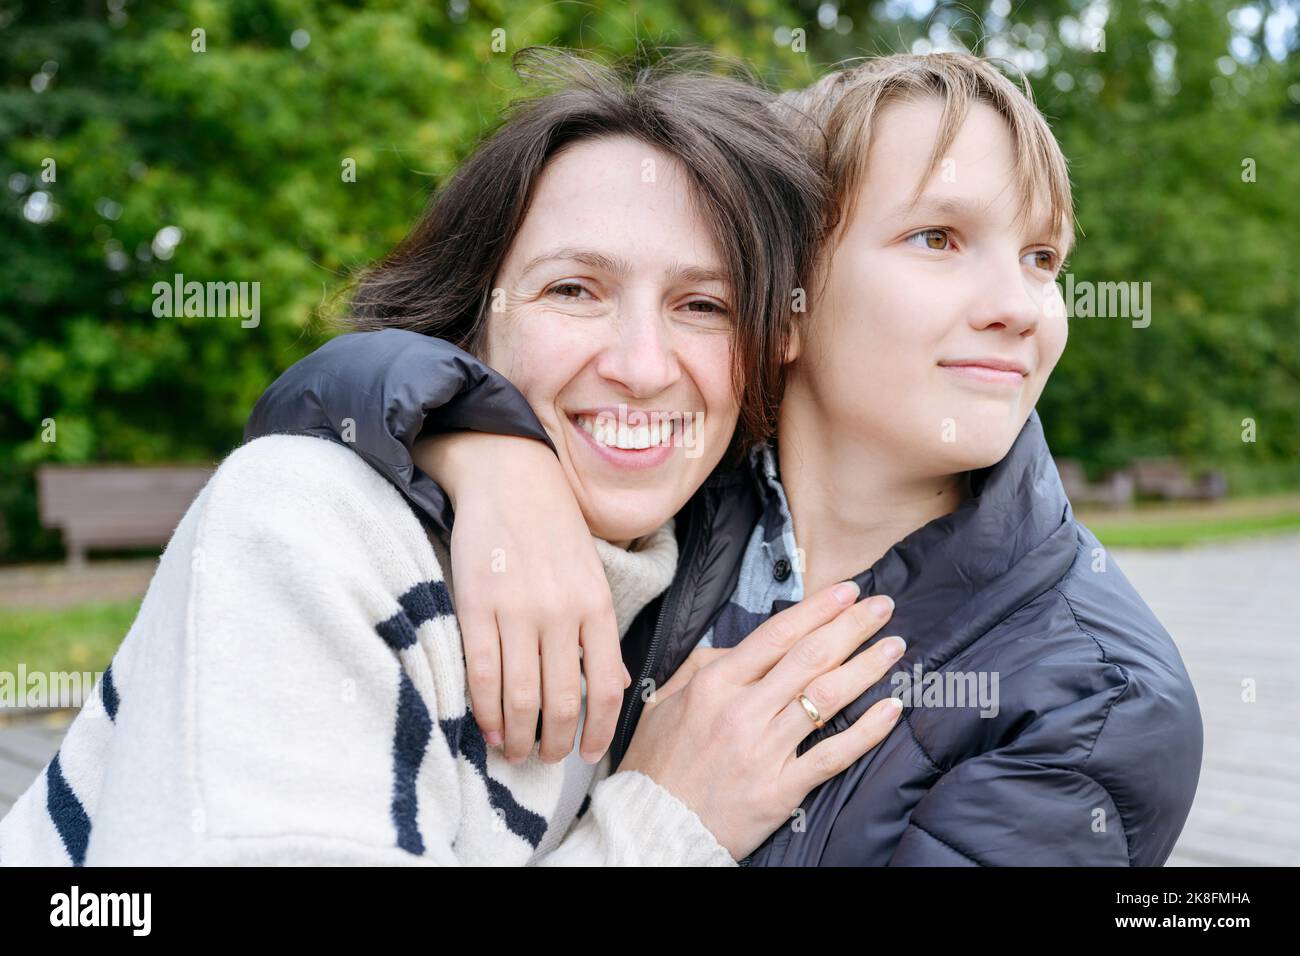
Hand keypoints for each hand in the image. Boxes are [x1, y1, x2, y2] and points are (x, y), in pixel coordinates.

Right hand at [413, 431, 627, 764]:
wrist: (509, 476)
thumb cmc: (554, 529)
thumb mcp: (593, 574)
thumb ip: (601, 632)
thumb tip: (616, 687)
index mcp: (597, 606)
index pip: (608, 688)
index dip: (598, 732)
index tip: (586, 755)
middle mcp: (562, 613)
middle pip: (563, 702)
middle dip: (555, 744)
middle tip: (546, 760)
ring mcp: (518, 610)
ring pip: (521, 697)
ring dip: (519, 737)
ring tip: (515, 753)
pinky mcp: (476, 605)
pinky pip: (481, 674)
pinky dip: (485, 711)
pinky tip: (488, 729)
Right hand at [618, 581, 905, 859]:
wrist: (654, 827)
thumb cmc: (656, 765)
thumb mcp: (661, 702)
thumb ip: (701, 667)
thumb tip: (739, 647)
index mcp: (715, 685)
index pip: (777, 635)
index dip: (818, 609)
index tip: (847, 592)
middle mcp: (743, 711)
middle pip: (810, 657)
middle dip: (852, 626)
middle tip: (883, 606)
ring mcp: (765, 750)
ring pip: (827, 698)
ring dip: (866, 667)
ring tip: (894, 646)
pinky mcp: (782, 789)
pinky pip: (833, 753)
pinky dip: (867, 730)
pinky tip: (891, 708)